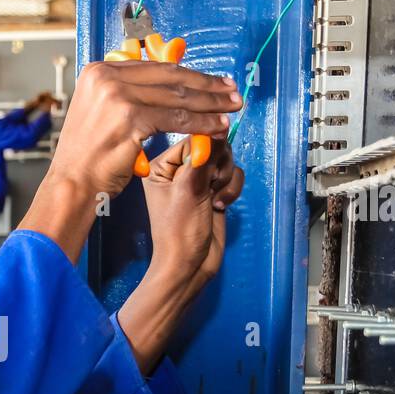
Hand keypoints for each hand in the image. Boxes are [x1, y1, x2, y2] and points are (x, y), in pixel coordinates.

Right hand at [18, 60, 237, 263]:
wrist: (73, 183)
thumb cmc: (89, 156)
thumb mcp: (100, 112)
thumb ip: (125, 93)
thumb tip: (163, 84)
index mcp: (99, 70)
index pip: (155, 67)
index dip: (189, 73)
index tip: (211, 80)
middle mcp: (106, 77)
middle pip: (169, 77)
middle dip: (206, 85)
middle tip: (231, 91)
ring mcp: (117, 96)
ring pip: (177, 97)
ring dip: (210, 103)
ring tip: (232, 108)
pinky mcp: (130, 118)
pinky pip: (176, 119)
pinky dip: (201, 123)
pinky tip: (217, 126)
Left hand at [115, 137, 244, 374]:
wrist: (191, 265)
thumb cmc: (180, 232)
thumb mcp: (189, 190)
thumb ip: (202, 157)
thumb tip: (215, 128)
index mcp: (161, 166)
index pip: (191, 136)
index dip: (207, 146)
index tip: (210, 163)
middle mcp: (178, 169)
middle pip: (212, 144)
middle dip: (218, 165)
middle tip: (211, 185)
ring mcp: (197, 179)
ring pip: (226, 159)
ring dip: (226, 178)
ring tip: (214, 199)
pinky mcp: (213, 190)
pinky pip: (233, 174)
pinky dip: (232, 188)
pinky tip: (221, 205)